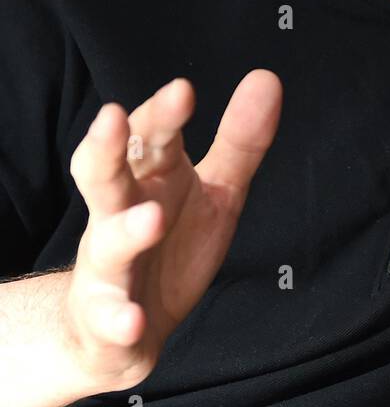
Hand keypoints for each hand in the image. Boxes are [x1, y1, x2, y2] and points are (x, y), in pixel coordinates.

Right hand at [62, 70, 281, 392]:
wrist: (121, 329)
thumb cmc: (170, 244)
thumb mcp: (216, 191)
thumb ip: (240, 140)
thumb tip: (268, 77)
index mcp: (147, 178)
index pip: (148, 136)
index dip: (161, 113)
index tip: (183, 91)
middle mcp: (118, 214)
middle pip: (105, 176)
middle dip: (105, 148)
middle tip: (112, 117)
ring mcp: (109, 267)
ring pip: (108, 244)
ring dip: (125, 230)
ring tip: (150, 219)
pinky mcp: (108, 319)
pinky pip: (108, 319)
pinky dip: (118, 319)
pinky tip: (134, 319)